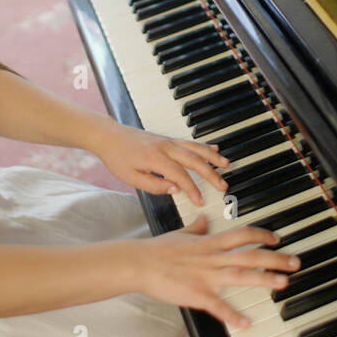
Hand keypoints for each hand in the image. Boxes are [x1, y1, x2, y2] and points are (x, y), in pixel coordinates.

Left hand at [92, 122, 227, 206]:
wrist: (109, 136)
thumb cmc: (117, 157)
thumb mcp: (130, 177)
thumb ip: (154, 185)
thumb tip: (175, 190)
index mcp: (155, 158)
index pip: (180, 175)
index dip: (192, 189)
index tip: (200, 201)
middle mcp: (165, 147)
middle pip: (194, 160)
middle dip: (211, 174)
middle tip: (223, 186)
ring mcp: (168, 141)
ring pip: (195, 148)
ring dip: (212, 157)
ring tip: (226, 165)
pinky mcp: (168, 139)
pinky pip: (190, 142)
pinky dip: (203, 146)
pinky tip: (214, 149)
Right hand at [138, 214, 301, 328]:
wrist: (140, 263)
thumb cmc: (158, 249)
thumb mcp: (181, 233)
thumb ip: (196, 228)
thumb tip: (203, 219)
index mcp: (210, 243)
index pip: (243, 234)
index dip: (262, 235)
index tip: (277, 238)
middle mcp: (213, 258)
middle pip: (250, 255)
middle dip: (275, 258)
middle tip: (295, 262)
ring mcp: (206, 276)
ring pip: (241, 275)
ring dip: (264, 279)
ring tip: (283, 283)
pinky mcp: (197, 294)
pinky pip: (218, 306)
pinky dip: (232, 316)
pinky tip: (246, 323)